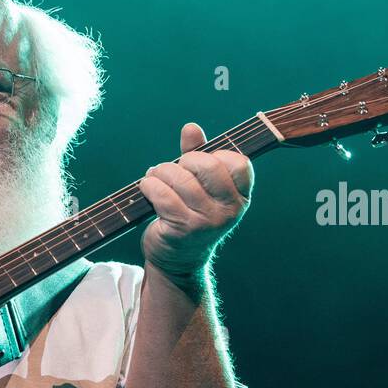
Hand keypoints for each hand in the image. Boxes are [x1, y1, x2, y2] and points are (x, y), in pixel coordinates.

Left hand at [139, 122, 252, 280]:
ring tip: (154, 178)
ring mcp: (208, 221)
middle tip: (172, 170)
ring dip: (161, 173)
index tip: (198, 165)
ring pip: (181, 179)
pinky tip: (147, 189)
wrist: (178, 259)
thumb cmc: (189, 214)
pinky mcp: (184, 230)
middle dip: (184, 162)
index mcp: (240, 196)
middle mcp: (229, 210)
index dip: (214, 156)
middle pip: (208, 165)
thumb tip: (191, 128)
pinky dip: (150, 186)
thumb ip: (197, 154)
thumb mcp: (199, 185)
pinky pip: (163, 195)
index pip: (238, 162)